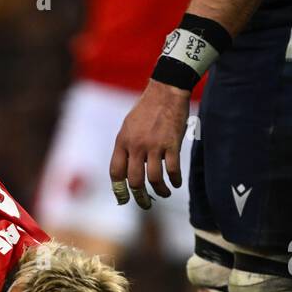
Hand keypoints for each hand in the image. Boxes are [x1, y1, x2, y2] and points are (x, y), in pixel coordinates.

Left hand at [109, 80, 190, 207]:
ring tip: (163, 193)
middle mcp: (136, 146)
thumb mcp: (128, 126)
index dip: (119, 189)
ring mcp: (154, 145)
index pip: (116, 172)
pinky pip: (172, 169)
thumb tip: (127, 169)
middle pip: (135, 180)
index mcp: (122, 141)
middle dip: (140, 196)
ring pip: (154, 178)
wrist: (166, 89)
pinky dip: (174, 180)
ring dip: (159, 191)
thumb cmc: (147, 108)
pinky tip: (176, 183)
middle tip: (146, 202)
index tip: (123, 199)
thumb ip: (126, 146)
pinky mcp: (171, 144)